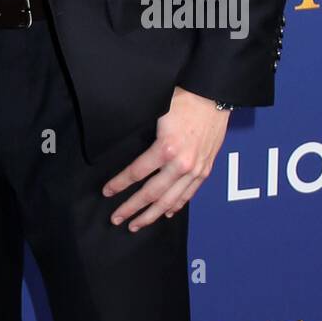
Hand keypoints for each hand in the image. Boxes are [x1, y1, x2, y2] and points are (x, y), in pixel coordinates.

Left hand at [100, 86, 230, 230]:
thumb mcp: (156, 111)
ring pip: (170, 201)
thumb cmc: (183, 99)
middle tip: (116, 218)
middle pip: (151, 194)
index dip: (119, 184)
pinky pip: (188, 194)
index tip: (106, 192)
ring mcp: (195, 170)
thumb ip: (141, 131)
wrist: (214, 96)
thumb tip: (120, 139)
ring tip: (136, 224)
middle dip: (131, 208)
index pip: (136, 173)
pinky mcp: (205, 170)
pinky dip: (176, 206)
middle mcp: (181, 164)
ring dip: (151, 215)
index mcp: (165, 148)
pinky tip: (166, 213)